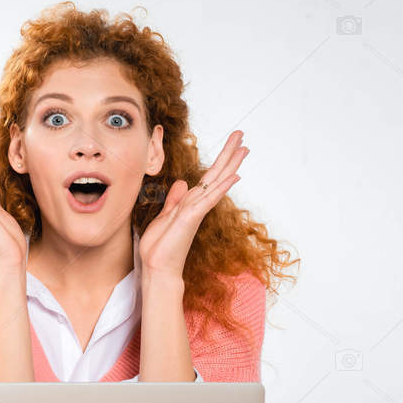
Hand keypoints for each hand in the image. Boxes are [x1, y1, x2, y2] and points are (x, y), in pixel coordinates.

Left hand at [139, 130, 248, 278]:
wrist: (158, 267)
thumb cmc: (161, 246)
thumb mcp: (164, 216)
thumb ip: (174, 200)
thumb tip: (183, 183)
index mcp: (190, 203)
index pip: (208, 178)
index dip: (220, 161)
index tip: (232, 146)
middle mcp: (197, 205)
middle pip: (217, 175)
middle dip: (228, 155)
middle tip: (241, 136)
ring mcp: (197, 211)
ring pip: (216, 182)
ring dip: (230, 164)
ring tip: (244, 148)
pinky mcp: (192, 218)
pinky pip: (209, 199)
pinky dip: (221, 187)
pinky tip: (234, 176)